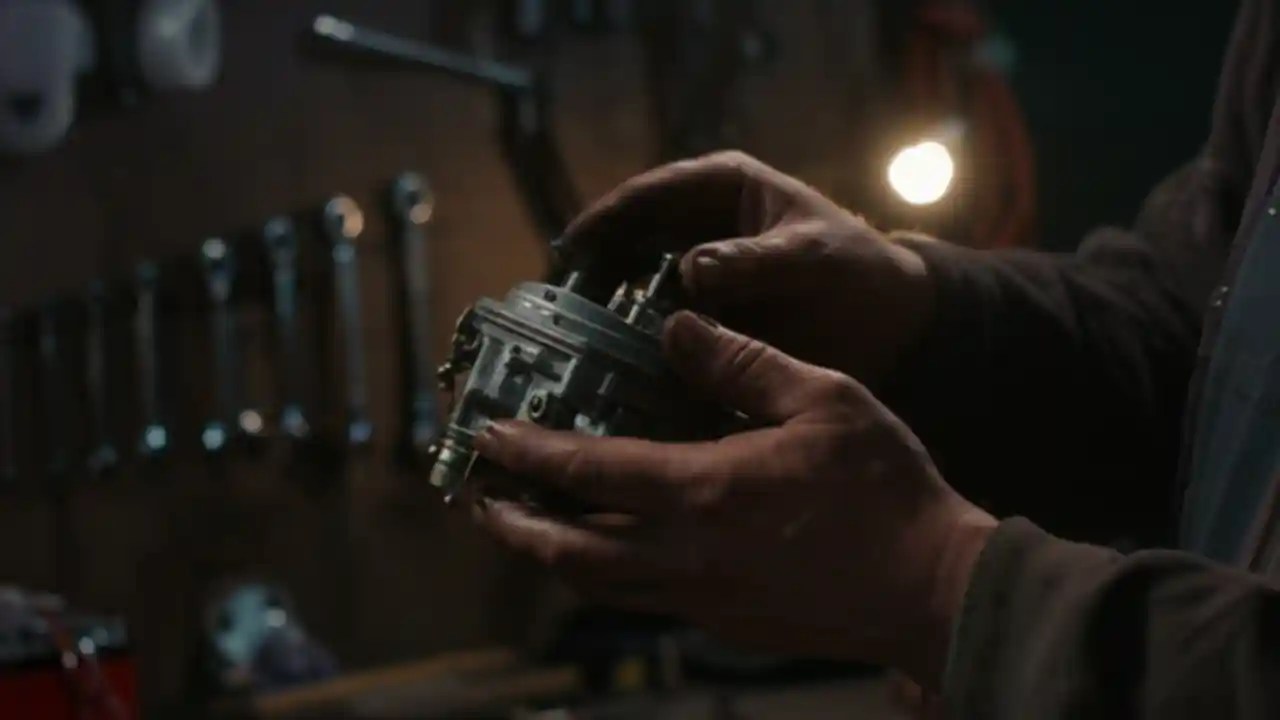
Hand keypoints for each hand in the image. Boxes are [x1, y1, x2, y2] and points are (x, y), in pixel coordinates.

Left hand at [472, 312, 994, 687]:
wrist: (933, 589)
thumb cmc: (883, 492)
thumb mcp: (822, 397)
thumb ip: (741, 361)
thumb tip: (680, 326)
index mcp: (703, 491)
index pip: (589, 470)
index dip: (530, 453)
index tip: (489, 436)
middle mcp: (686, 555)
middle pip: (569, 550)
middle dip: (513, 524)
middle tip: (479, 499)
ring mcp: (703, 598)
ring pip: (598, 585)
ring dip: (550, 555)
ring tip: (524, 525)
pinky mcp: (726, 624)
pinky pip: (642, 600)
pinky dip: (605, 574)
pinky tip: (610, 550)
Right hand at [557, 151, 934, 381]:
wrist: (894, 324)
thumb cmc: (858, 272)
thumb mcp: (812, 257)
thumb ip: (756, 261)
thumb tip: (690, 270)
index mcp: (723, 187)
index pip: (652, 193)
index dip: (607, 218)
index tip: (572, 248)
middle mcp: (700, 226)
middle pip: (631, 240)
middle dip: (595, 270)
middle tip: (558, 307)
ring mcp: (700, 274)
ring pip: (638, 285)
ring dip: (609, 312)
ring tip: (574, 343)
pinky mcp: (707, 317)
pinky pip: (661, 325)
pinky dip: (639, 344)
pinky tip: (614, 371)